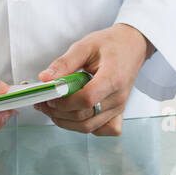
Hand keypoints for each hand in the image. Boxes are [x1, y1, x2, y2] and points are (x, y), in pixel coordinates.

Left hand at [34, 23, 153, 136]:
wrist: (132, 46)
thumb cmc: (111, 44)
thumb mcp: (85, 45)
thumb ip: (64, 63)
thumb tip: (44, 79)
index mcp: (113, 78)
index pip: (86, 99)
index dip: (64, 101)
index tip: (49, 95)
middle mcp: (118, 98)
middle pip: (85, 117)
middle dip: (59, 113)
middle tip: (43, 102)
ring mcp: (119, 108)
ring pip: (88, 127)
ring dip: (66, 121)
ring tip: (52, 108)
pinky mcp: (117, 114)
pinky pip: (99, 130)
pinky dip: (83, 126)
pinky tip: (73, 114)